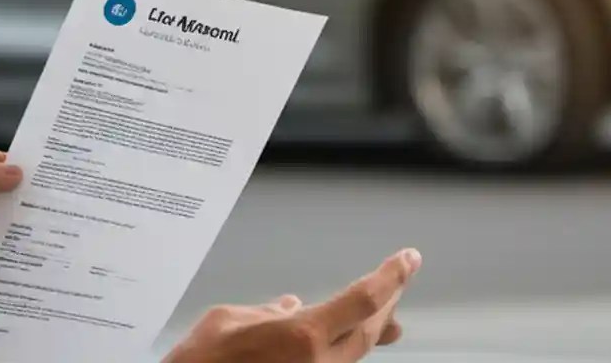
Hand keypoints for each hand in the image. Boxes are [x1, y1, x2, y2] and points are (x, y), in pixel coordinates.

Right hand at [164, 249, 420, 362]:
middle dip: (389, 298)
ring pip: (358, 352)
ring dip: (375, 326)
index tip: (408, 258)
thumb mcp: (231, 319)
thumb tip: (290, 307)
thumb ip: (268, 312)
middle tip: (401, 276)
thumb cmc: (201, 361)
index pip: (364, 299)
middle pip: (371, 327)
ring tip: (389, 308)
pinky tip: (347, 336)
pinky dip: (349, 346)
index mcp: (302, 336)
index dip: (393, 276)